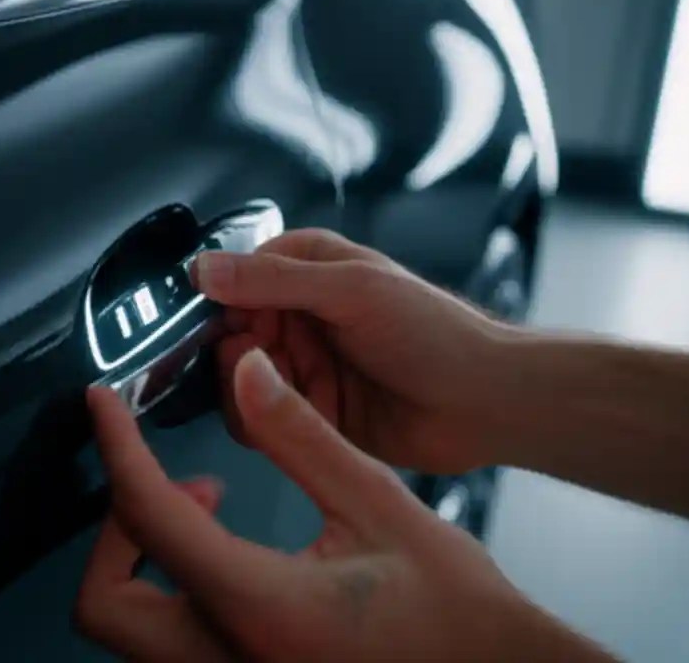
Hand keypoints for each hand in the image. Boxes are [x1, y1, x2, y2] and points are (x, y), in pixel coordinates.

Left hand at [74, 349, 609, 661]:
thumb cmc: (457, 609)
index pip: (147, 516)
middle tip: (165, 478)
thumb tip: (244, 374)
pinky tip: (229, 553)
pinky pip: (169, 646)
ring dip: (143, 562)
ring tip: (210, 507)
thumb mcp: (380, 503)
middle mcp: (226, 661)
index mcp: (258, 606)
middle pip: (102, 603)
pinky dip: (172, 593)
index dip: (117, 448)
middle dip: (115, 529)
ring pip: (128, 631)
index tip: (104, 408)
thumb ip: (299, 436)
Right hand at [195, 228, 515, 473]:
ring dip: (246, 390)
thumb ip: (274, 280)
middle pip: (226, 333)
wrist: (485, 405)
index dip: (219, 305)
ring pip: (236, 378)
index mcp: (306, 267)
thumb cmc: (435, 333)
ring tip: (283, 393)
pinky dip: (261, 420)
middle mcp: (298, 314)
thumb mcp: (351, 290)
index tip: (222, 328)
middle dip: (231, 354)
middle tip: (256, 366)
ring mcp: (301, 364)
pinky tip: (287, 419)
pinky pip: (258, 416)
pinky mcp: (307, 411)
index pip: (232, 278)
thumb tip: (203, 268)